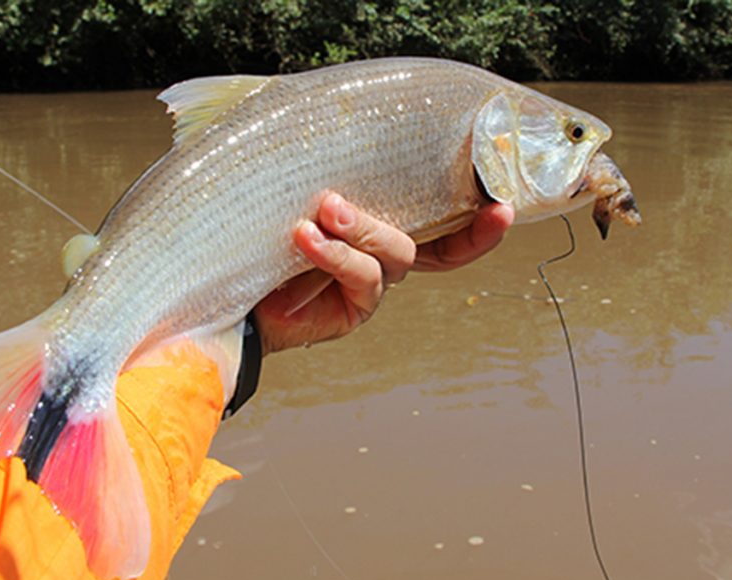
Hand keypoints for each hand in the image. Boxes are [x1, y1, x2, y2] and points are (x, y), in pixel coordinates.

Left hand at [254, 191, 514, 354]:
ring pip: (396, 254)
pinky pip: (364, 278)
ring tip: (323, 212)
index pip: (447, 224)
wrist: (228, 285)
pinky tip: (305, 238)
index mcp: (385, 225)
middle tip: (343, 199)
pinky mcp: (356, 309)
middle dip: (413, 218)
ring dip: (361, 230)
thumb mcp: (298, 191)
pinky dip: (336, 255)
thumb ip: (325, 167)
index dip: (478, 222)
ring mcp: (374, 285)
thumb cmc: (264, 228)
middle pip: (427, 238)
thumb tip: (330, 119)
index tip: (503, 206)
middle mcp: (386, 256)